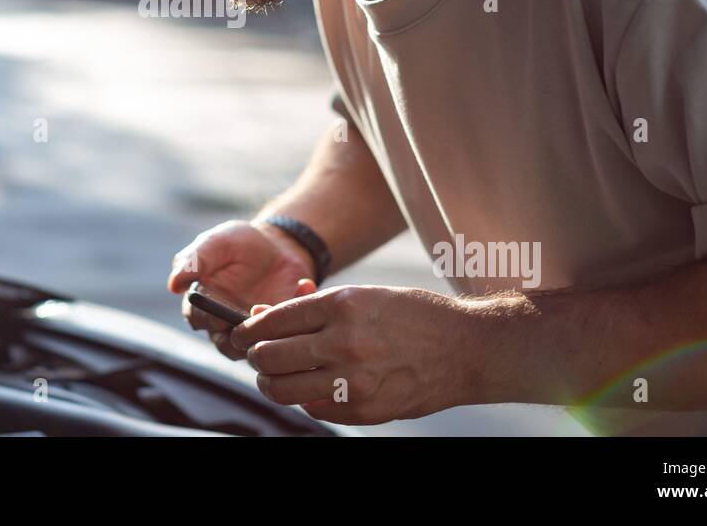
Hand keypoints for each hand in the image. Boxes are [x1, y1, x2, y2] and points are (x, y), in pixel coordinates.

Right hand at [169, 220, 317, 360]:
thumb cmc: (239, 242)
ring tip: (282, 301)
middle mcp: (226, 324)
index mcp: (204, 303)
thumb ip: (195, 260)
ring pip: (259, 344)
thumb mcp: (217, 242)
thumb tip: (174, 284)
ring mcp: (256, 330)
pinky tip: (304, 283)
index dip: (208, 316)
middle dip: (242, 331)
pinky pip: (291, 330)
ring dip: (271, 327)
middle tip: (257, 310)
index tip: (220, 310)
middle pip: (227, 342)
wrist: (277, 244)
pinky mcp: (283, 328)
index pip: (197, 318)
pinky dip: (298, 305)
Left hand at [231, 285, 479, 424]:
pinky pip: (314, 409)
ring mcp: (355, 381)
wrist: (465, 349)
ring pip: (283, 390)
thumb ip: (314, 307)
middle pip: (269, 356)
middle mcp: (344, 343)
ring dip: (271, 382)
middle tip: (256, 354)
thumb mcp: (363, 295)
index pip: (272, 320)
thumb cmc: (411, 315)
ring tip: (275, 375)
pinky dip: (305, 399)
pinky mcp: (365, 410)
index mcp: (342, 306)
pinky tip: (314, 386)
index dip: (248, 327)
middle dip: (254, 356)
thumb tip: (265, 316)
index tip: (241, 331)